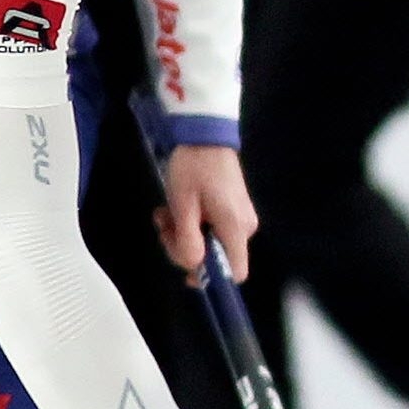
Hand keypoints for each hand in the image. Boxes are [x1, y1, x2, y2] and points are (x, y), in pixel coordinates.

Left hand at [155, 144, 257, 281]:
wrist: (205, 131)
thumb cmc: (193, 168)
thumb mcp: (183, 206)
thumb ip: (187, 241)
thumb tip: (193, 267)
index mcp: (235, 228)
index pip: (235, 272)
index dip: (211, 277)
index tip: (185, 265)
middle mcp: (243, 226)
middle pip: (216, 257)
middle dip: (185, 247)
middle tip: (164, 228)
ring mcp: (239, 215)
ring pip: (209, 241)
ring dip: (183, 232)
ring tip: (164, 213)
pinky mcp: (231, 206)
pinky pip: (211, 226)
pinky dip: (191, 221)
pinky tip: (174, 207)